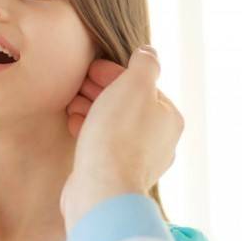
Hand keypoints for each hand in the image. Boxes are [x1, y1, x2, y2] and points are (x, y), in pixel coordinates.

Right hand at [61, 46, 183, 231]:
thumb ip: (145, 64)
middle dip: (100, 91)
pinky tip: (73, 124)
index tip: (91, 68)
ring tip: (72, 103)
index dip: (114, 73)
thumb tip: (148, 53)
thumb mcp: (134, 85)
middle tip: (77, 84)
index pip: (141, 86)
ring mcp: (137, 160)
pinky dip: (88, 130)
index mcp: (169, 118)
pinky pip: (102, 144)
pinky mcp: (115, 173)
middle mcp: (159, 140)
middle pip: (127, 105)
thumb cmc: (117, 135)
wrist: (101, 188)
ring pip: (113, 124)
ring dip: (92, 109)